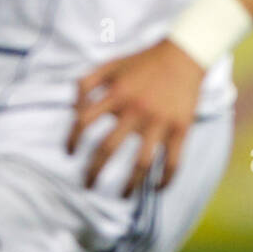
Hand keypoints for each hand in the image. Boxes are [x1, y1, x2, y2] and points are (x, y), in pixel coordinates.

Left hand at [67, 39, 204, 195]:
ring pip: (140, 163)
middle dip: (93, 171)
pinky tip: (157, 189)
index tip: (69, 153)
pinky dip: (165, 180)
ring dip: (128, 185)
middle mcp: (135, 110)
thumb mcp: (111, 64)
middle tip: (86, 184)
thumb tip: (72, 109)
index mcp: (116, 93)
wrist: (183, 55)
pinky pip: (172, 162)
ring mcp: (159, 121)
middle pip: (107, 148)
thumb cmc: (143, 61)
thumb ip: (87, 82)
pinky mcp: (180, 128)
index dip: (72, 139)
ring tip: (121, 197)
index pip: (84, 121)